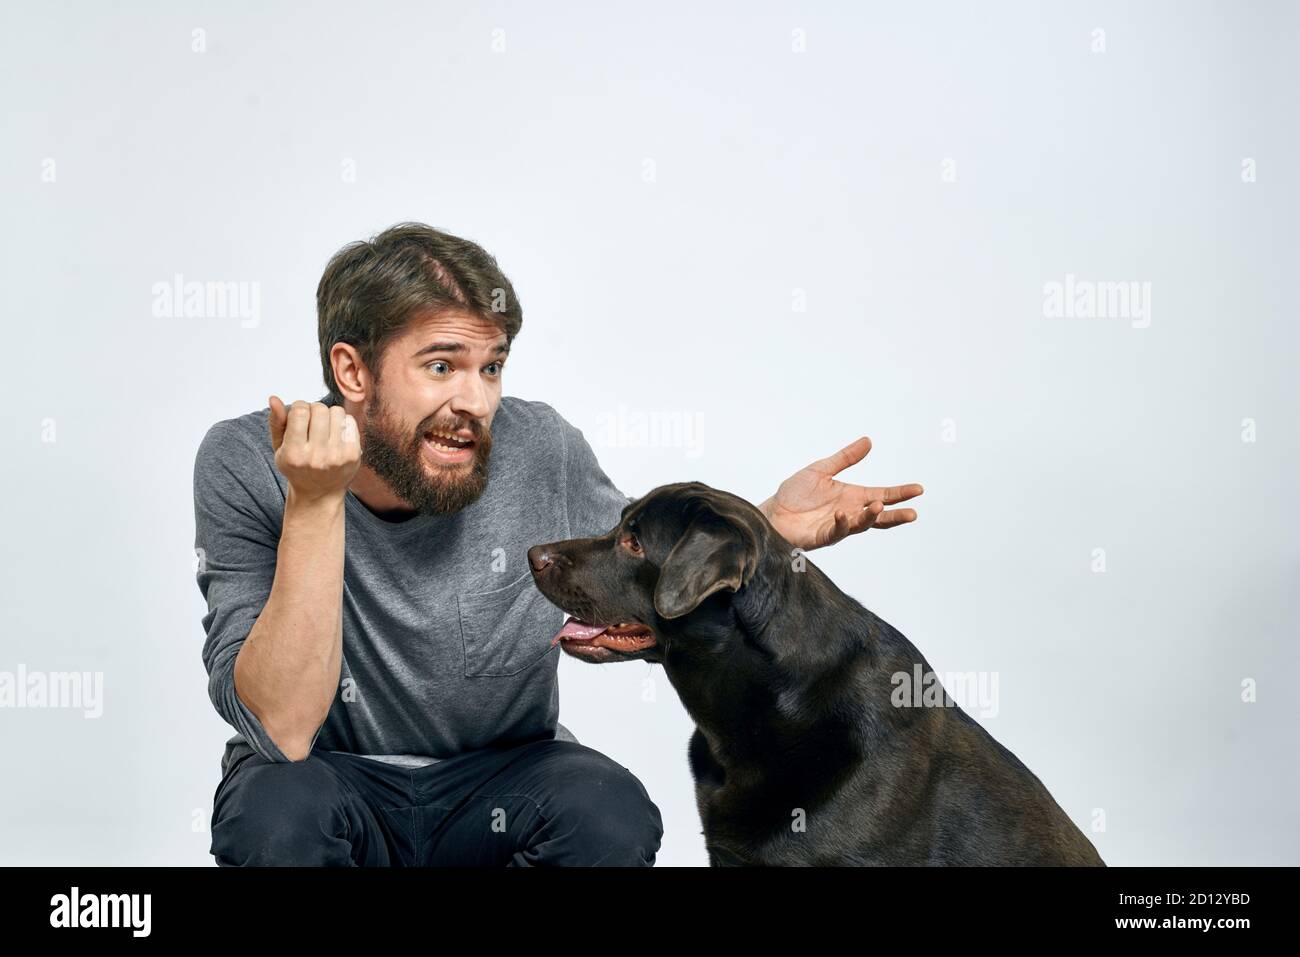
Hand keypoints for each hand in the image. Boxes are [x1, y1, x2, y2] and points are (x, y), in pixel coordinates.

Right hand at [268, 396, 360, 503]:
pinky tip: (336, 435)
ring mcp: (337, 456)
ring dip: (329, 415)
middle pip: (319, 409)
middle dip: (314, 409)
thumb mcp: (280, 448)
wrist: (319, 493)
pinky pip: (350, 421)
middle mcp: (316, 456)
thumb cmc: (297, 467)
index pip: (300, 411)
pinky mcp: (353, 455)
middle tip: (312, 421)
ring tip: (324, 427)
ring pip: (337, 412)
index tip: (299, 416)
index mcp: (294, 454)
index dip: (299, 407)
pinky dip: (342, 423)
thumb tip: (274, 398)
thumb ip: (276, 422)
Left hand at [758, 436, 922, 550]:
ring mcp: (838, 526)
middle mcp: (850, 512)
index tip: (918, 489)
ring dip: (870, 517)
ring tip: (879, 506)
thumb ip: (845, 458)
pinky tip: (842, 514)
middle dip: (896, 515)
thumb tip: (868, 441)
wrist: (772, 512)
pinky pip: (837, 531)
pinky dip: (842, 523)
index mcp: (852, 497)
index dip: (900, 493)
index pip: (882, 494)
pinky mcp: (824, 536)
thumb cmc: (795, 494)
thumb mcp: (821, 470)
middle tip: (912, 514)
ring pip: (861, 525)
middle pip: (879, 516)